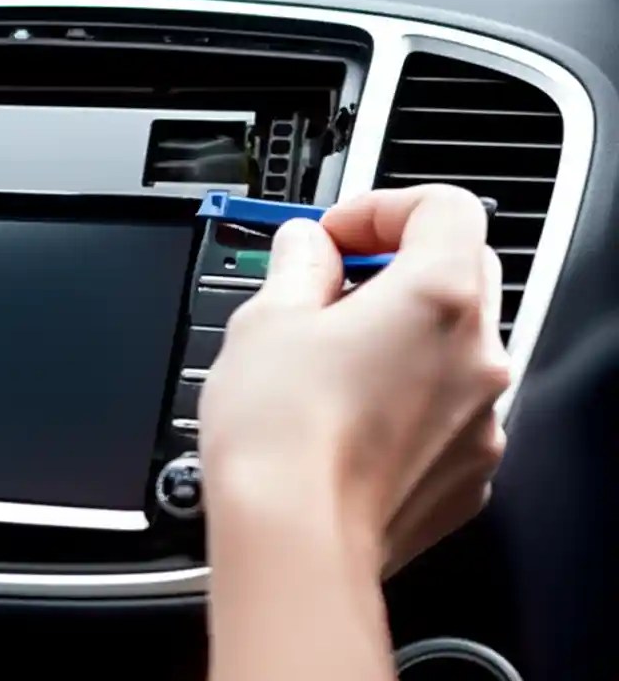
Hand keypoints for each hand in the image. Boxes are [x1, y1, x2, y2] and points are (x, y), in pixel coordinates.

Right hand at [200, 184, 509, 576]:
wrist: (294, 540)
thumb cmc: (279, 437)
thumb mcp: (265, 320)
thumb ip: (298, 265)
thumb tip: (306, 248)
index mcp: (437, 297)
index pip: (443, 207)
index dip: (381, 209)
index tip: (335, 235)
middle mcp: (478, 355)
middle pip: (460, 271)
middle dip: (395, 267)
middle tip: (327, 289)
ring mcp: (481, 419)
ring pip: (453, 346)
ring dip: (400, 336)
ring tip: (326, 363)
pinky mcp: (467, 472)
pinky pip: (448, 410)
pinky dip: (407, 398)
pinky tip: (346, 417)